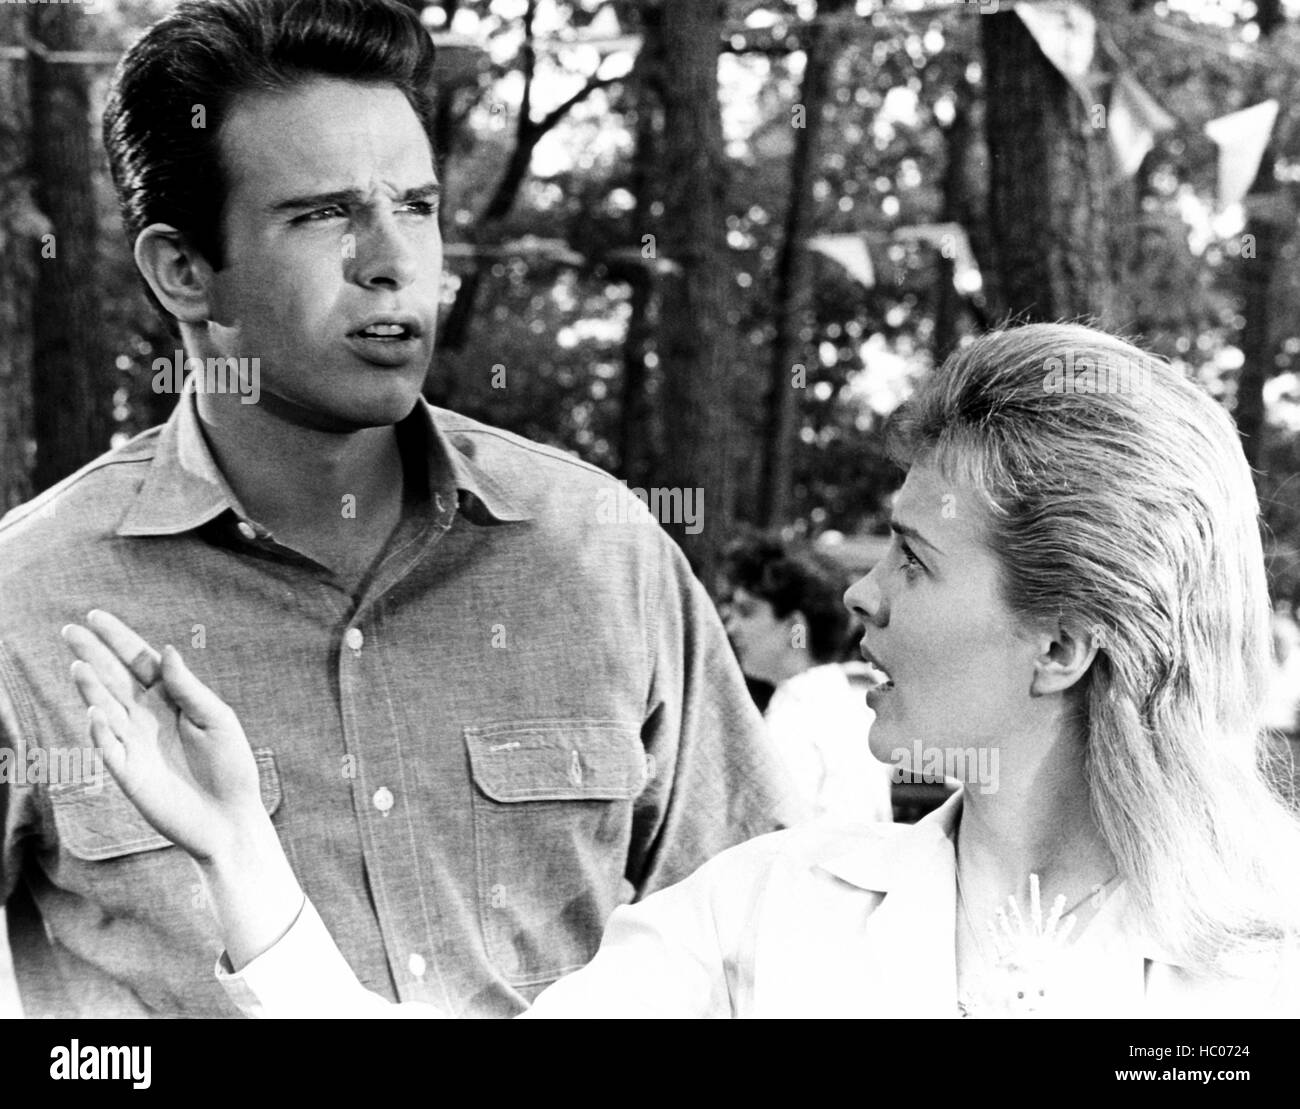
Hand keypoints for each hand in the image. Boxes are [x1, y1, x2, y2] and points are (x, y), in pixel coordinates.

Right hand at [62, 610, 263, 863]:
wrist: (230, 818)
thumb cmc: (231, 766)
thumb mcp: (217, 720)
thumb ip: (190, 688)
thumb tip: (167, 651)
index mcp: (171, 699)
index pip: (139, 662)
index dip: (119, 640)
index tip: (95, 616)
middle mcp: (147, 717)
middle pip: (114, 679)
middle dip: (93, 655)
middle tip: (70, 630)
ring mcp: (134, 743)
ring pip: (106, 709)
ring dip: (92, 688)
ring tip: (80, 664)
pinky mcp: (128, 773)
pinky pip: (109, 747)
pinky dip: (101, 730)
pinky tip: (96, 711)